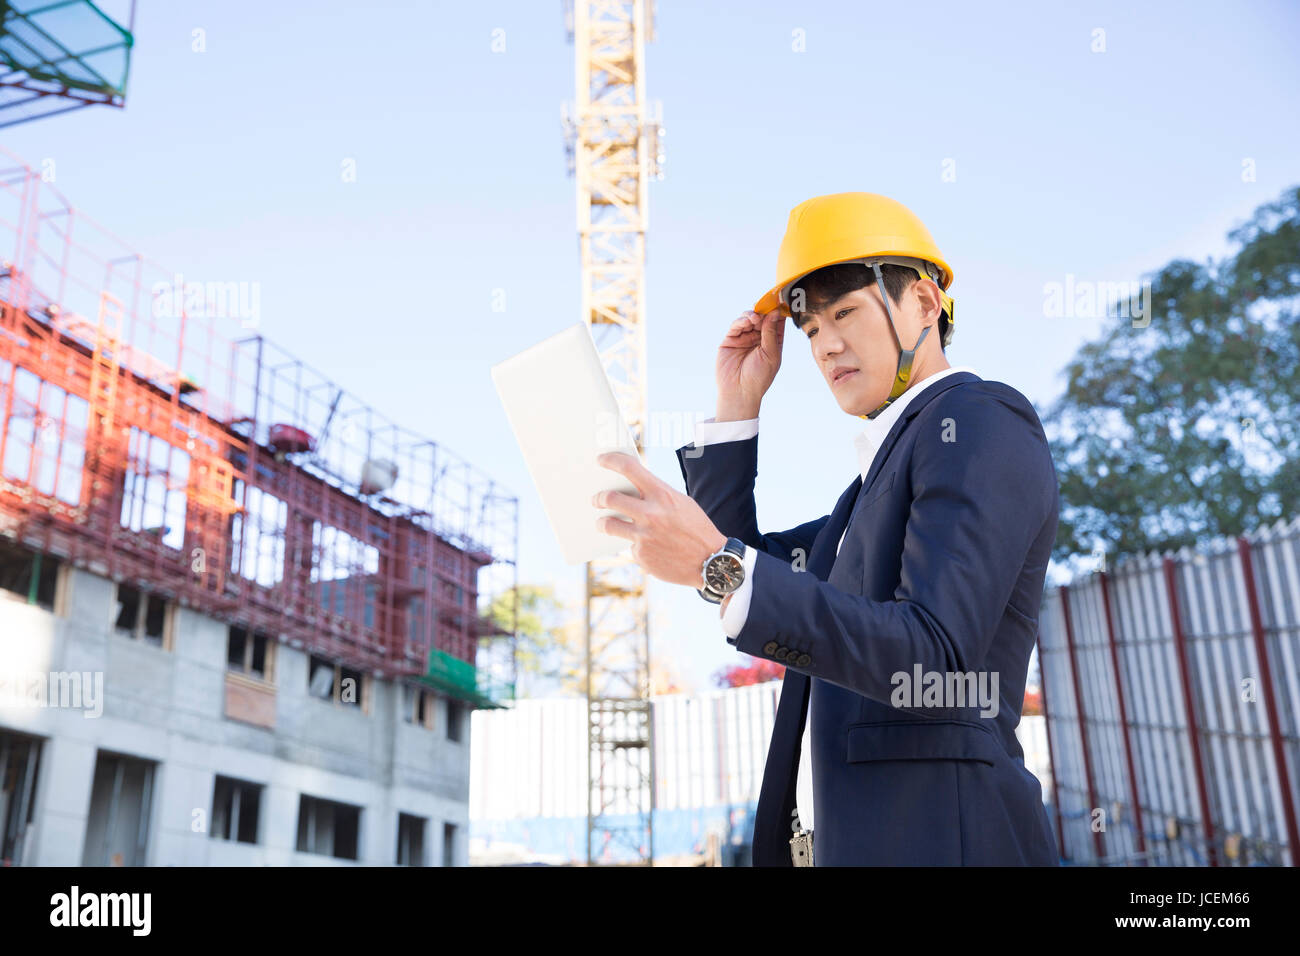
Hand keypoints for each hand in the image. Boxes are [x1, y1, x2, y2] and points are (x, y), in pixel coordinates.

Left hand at [593, 452, 726, 587]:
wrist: (711, 562)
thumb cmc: (697, 529)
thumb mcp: (681, 504)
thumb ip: (657, 496)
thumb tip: (632, 490)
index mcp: (662, 495)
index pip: (629, 469)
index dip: (610, 460)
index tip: (600, 460)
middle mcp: (650, 514)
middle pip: (610, 498)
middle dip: (598, 497)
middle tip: (595, 499)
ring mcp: (643, 536)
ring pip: (608, 524)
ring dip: (601, 522)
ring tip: (601, 523)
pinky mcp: (641, 555)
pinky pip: (629, 546)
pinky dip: (634, 545)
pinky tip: (646, 547)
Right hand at [716, 309, 783, 418]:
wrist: (739, 392)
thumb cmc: (759, 377)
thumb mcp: (771, 354)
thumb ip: (771, 332)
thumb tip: (774, 312)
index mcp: (772, 342)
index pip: (776, 322)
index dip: (778, 311)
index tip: (781, 300)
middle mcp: (758, 338)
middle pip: (762, 317)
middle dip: (764, 310)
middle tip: (766, 305)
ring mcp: (744, 338)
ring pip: (748, 319)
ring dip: (753, 315)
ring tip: (755, 318)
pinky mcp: (730, 340)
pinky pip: (736, 325)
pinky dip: (741, 320)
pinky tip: (747, 321)